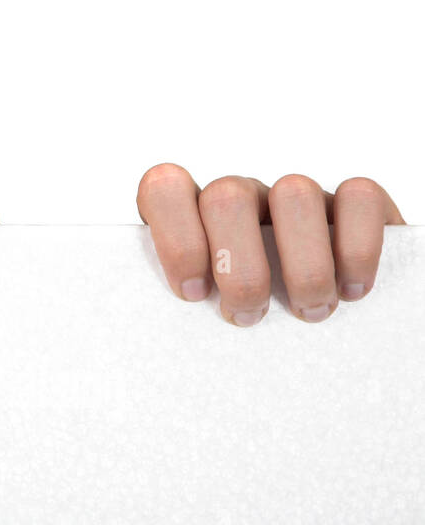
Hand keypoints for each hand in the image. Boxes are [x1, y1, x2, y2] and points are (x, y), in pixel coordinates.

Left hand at [136, 163, 403, 325]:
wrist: (311, 310)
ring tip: (309, 311)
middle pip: (227, 197)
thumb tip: (176, 336)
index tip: (193, 293)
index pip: (165, 188)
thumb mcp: (206, 309)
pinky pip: (359, 198)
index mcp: (191, 213)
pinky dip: (357, 249)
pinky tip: (351, 290)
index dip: (176, 238)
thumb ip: (188, 306)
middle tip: (249, 316)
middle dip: (238, 266)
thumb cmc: (239, 313)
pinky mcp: (350, 204)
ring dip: (302, 263)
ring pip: (294, 193)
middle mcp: (240, 195)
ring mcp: (293, 196)